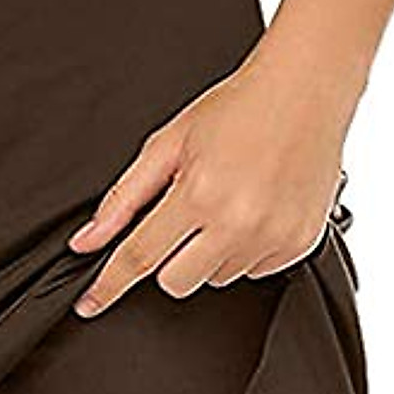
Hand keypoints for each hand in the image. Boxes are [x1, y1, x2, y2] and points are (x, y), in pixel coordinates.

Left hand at [68, 54, 358, 317]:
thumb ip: (123, 199)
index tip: (90, 304)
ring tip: (227, 202)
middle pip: (175, 282)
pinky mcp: (300, 244)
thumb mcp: (168, 144)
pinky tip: (254, 210)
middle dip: (167, 258)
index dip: (108, 285)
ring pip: (214, 279)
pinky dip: (244, 250)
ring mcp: (273, 237)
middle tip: (184, 215)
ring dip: (209, 253)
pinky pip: (254, 272)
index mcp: (199, 194)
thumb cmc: (238, 108)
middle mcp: (239, 222)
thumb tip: (87, 240)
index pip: (139, 257)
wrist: (306, 89)